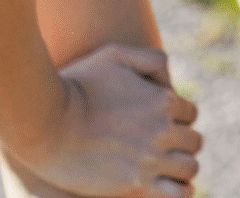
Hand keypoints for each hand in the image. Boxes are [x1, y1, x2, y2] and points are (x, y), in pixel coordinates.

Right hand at [26, 44, 201, 196]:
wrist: (46, 122)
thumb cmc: (76, 84)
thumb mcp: (114, 55)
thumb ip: (150, 59)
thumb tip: (170, 81)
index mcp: (162, 100)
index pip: (190, 113)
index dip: (176, 118)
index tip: (157, 123)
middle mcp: (163, 129)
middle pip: (193, 141)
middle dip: (180, 143)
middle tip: (160, 147)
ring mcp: (151, 158)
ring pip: (190, 167)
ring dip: (181, 167)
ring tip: (163, 168)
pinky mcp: (136, 184)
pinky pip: (179, 193)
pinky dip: (180, 190)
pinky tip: (167, 187)